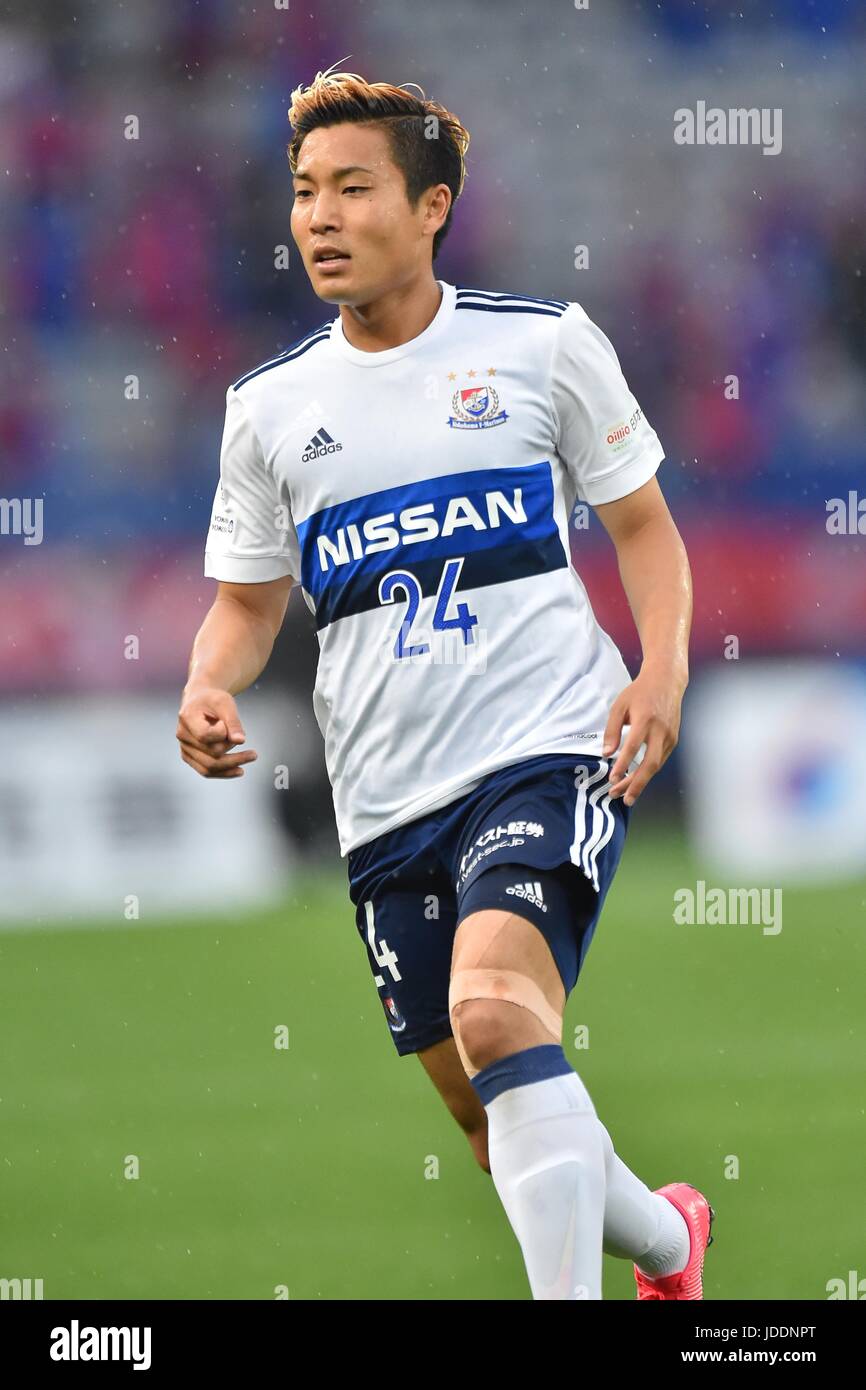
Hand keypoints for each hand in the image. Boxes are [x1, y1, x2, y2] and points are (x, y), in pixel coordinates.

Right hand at [176, 686, 257, 778]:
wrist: (200, 701)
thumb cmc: (212, 700)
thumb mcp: (225, 703)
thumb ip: (233, 722)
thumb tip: (240, 741)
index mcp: (187, 718)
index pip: (205, 735)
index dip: (221, 733)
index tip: (226, 723)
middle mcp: (182, 735)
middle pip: (211, 754)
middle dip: (233, 751)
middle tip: (249, 747)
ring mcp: (185, 748)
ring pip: (208, 767)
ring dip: (232, 765)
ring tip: (251, 758)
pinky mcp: (190, 756)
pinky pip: (206, 771)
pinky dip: (224, 772)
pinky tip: (239, 770)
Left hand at [601, 665, 686, 806]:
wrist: (666, 682)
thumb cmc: (639, 693)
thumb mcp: (619, 706)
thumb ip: (612, 730)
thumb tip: (606, 754)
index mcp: (645, 719)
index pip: (633, 747)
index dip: (623, 765)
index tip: (612, 778)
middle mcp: (660, 730)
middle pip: (650, 764)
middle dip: (636, 784)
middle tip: (622, 798)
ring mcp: (669, 736)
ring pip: (656, 766)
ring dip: (640, 782)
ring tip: (624, 794)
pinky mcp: (673, 740)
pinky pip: (659, 760)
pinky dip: (647, 772)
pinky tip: (636, 780)